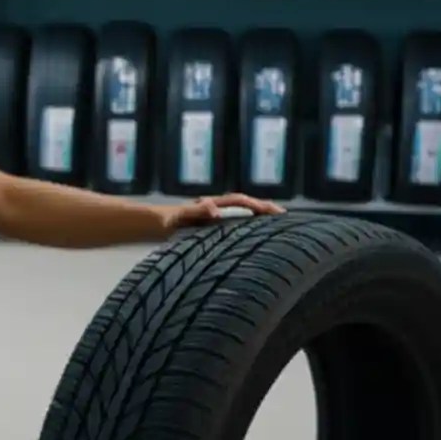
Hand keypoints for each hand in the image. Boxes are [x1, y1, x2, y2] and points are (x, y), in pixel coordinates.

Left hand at [164, 193, 285, 231]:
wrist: (157, 224)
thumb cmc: (166, 220)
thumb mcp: (178, 216)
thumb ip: (195, 211)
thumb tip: (215, 210)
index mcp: (212, 204)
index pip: (239, 201)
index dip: (255, 204)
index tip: (270, 211)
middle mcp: (217, 207)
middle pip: (245, 204)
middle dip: (264, 208)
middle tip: (283, 215)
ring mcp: (216, 216)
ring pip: (243, 213)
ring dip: (259, 216)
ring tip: (279, 225)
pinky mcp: (214, 227)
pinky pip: (236, 225)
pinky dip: (249, 227)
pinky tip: (259, 238)